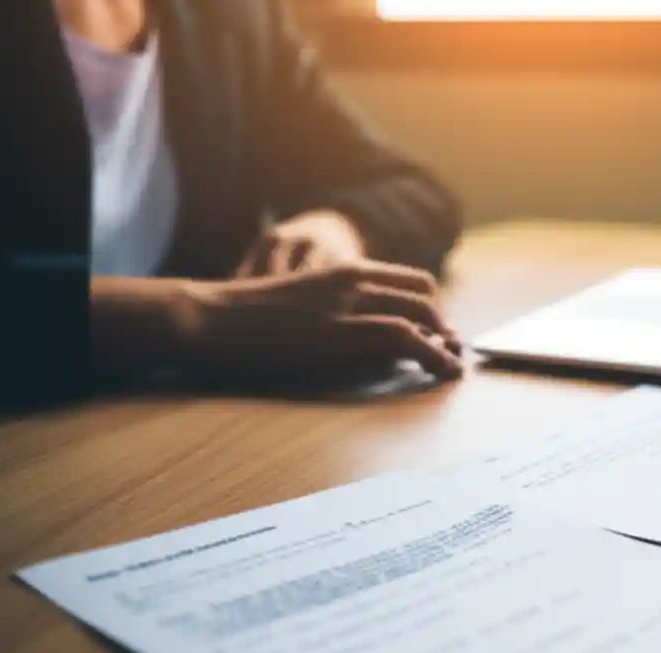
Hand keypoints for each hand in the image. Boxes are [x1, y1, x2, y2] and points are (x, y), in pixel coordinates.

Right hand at [235, 209, 460, 353]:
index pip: (409, 282)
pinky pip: (405, 336)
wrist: (207, 318)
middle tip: (452, 355)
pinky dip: (433, 355)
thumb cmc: (241, 322)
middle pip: (423, 297)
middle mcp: (352, 279)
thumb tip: (360, 343)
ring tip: (454, 370)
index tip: (440, 337)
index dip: (431, 311)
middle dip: (444, 327)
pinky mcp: (341, 330)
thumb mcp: (297, 308)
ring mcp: (349, 302)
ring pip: (423, 315)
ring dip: (446, 345)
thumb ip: (332, 314)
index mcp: (341, 270)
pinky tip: (441, 373)